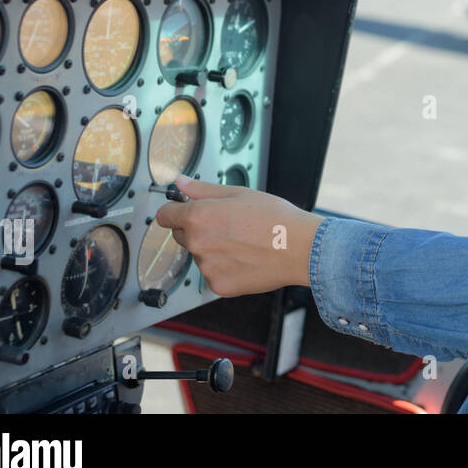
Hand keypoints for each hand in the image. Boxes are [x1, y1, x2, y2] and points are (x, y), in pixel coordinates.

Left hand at [154, 175, 324, 296]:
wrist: (300, 248)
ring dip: (214, 250)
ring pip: (200, 256)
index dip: (176, 211)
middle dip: (198, 230)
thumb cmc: (276, 219)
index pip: (166, 215)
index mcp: (198, 216)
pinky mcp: (218, 285)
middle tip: (229, 227)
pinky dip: (225, 268)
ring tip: (243, 243)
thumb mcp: (240, 193)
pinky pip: (213, 274)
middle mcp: (197, 243)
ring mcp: (206, 267)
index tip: (184, 212)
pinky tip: (246, 259)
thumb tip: (180, 183)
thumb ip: (203, 189)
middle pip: (182, 236)